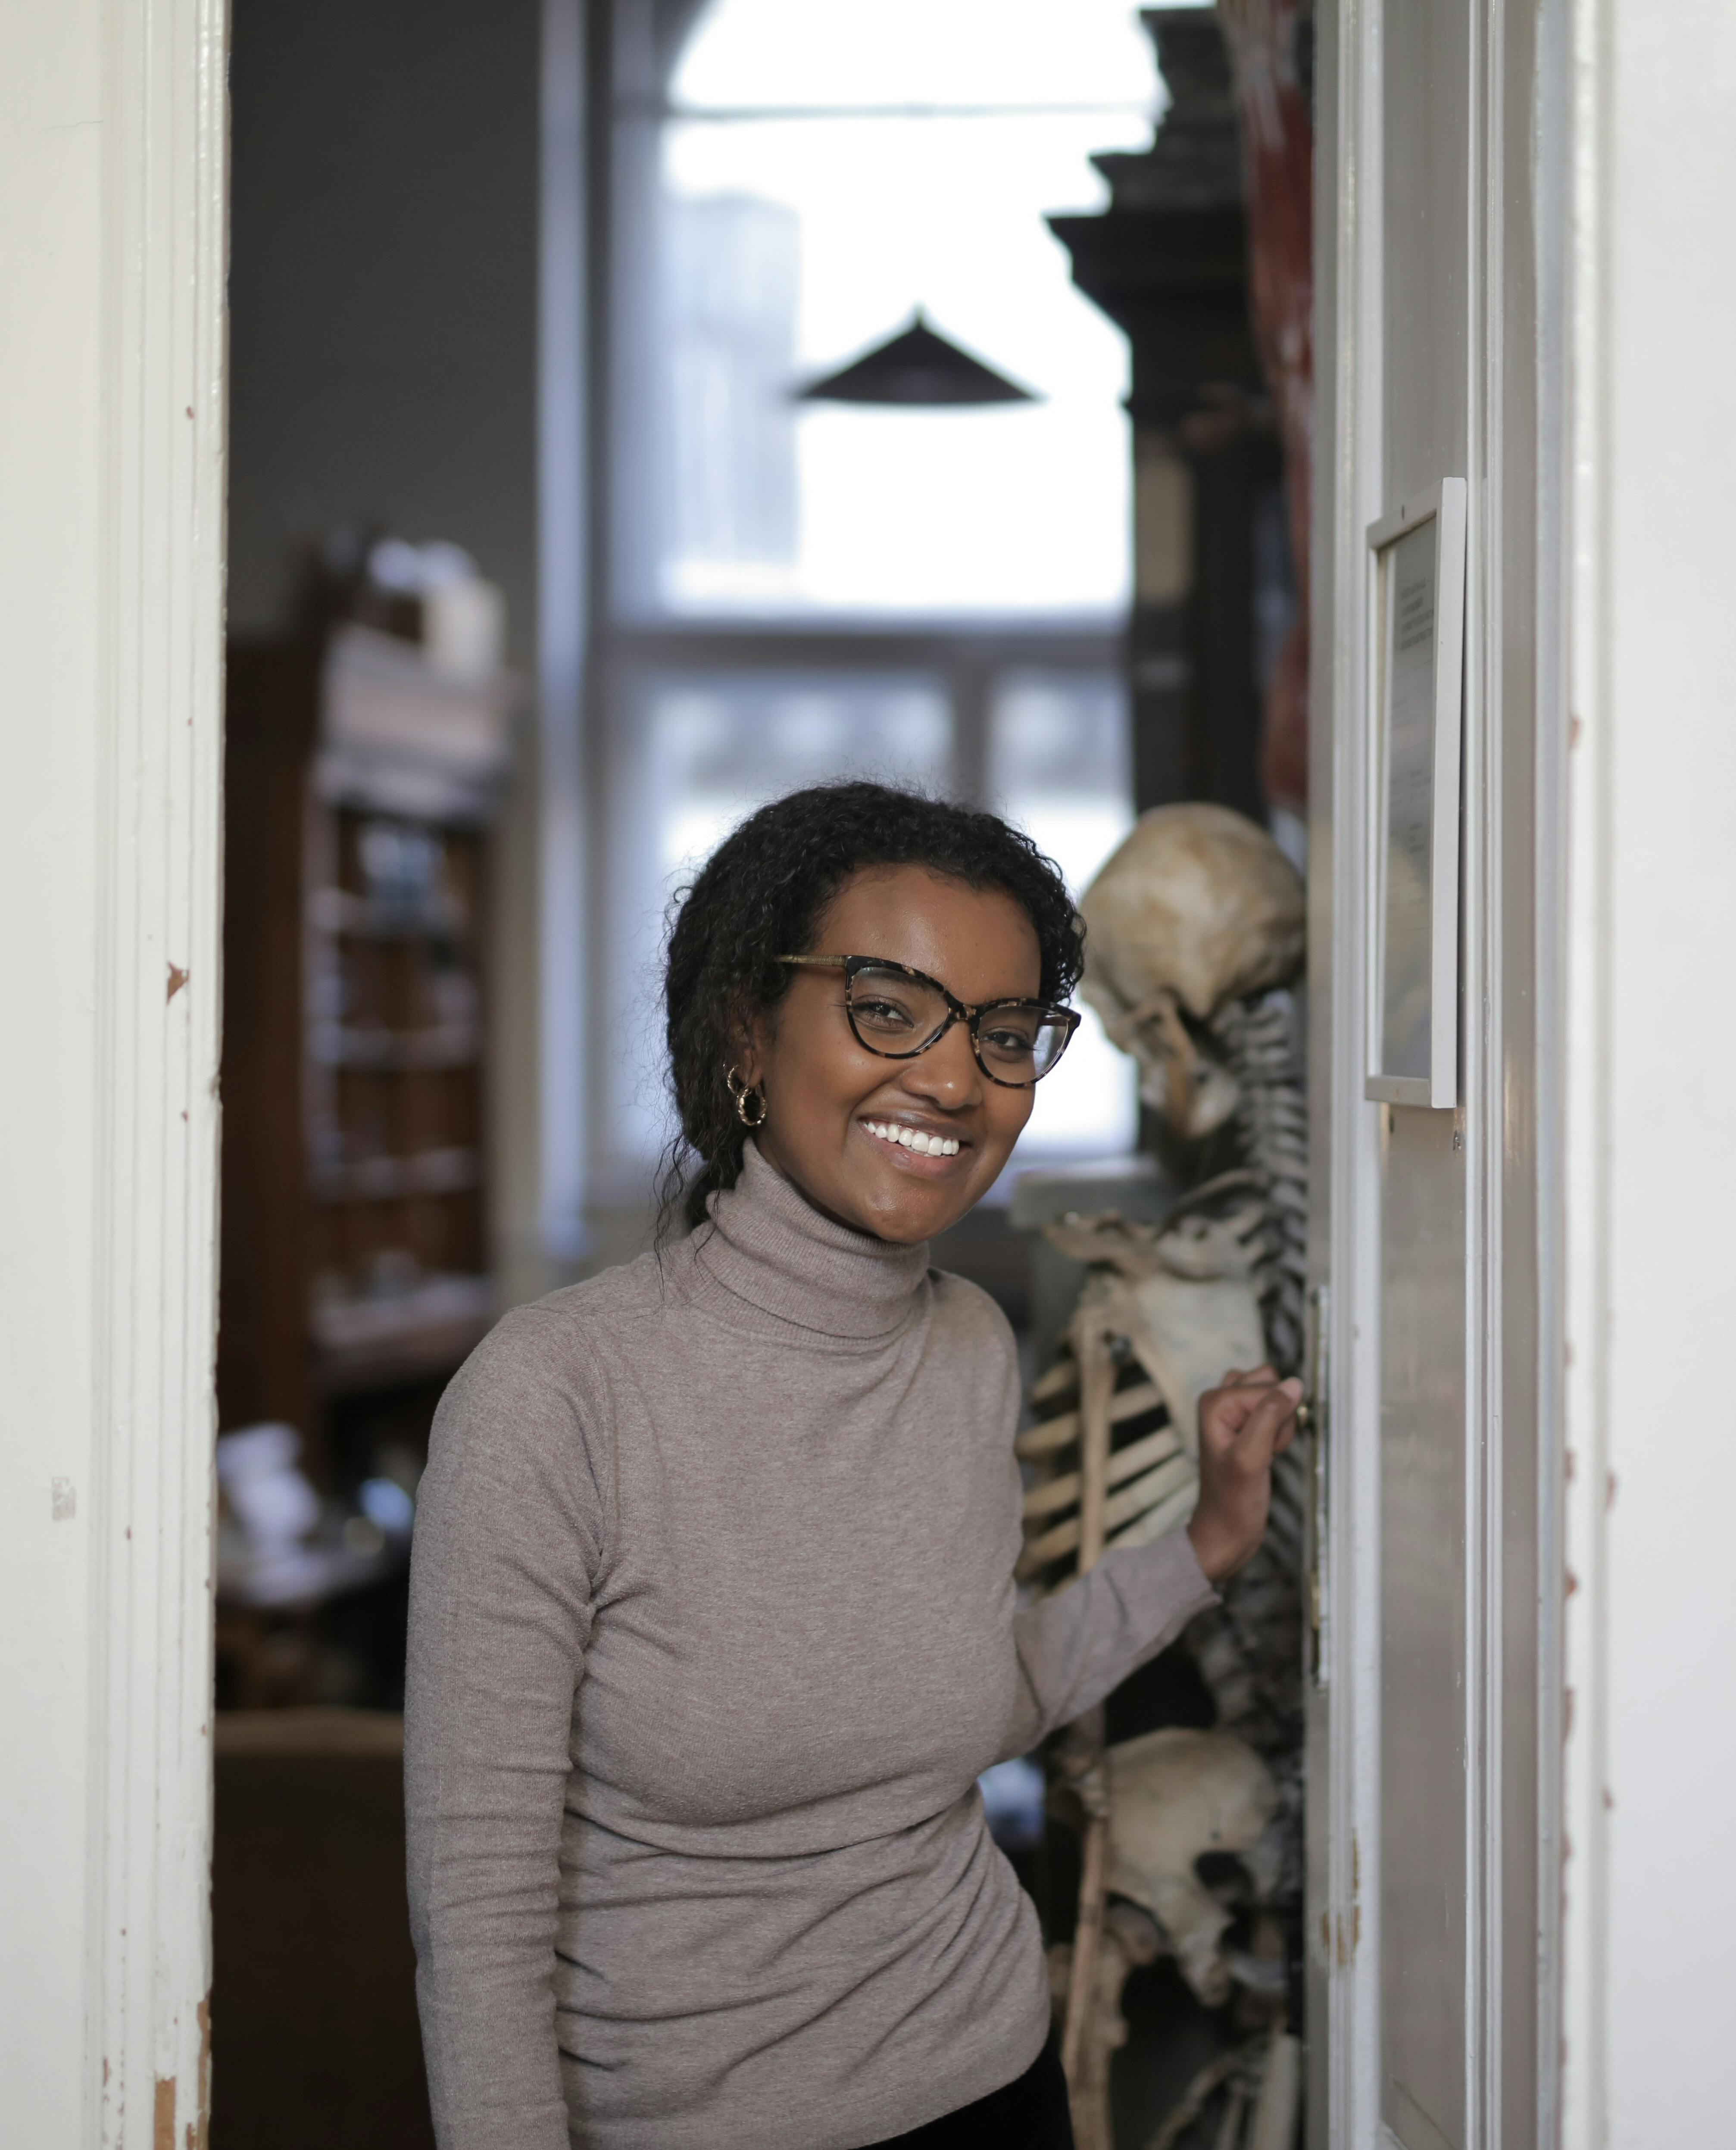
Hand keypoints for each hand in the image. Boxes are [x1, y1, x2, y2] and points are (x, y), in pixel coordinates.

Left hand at [1186, 1365, 1301, 1583]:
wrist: (1226, 1530)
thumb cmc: (1232, 1500)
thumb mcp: (1251, 1457)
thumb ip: (1270, 1415)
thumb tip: (1293, 1384)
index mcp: (1215, 1401)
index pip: (1268, 1387)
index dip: (1275, 1419)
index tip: (1262, 1448)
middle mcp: (1221, 1400)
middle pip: (1273, 1385)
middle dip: (1279, 1419)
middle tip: (1263, 1451)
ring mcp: (1234, 1412)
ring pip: (1277, 1397)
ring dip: (1280, 1427)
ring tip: (1264, 1453)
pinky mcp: (1247, 1425)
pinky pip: (1277, 1414)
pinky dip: (1280, 1434)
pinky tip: (1267, 1454)